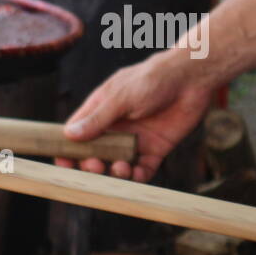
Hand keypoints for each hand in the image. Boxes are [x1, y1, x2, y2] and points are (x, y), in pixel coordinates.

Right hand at [57, 53, 213, 181]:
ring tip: (120, 169)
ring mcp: (134, 140)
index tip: (63, 163)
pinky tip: (136, 174)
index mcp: (100, 112)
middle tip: (95, 165)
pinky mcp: (155, 148)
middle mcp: (115, 128)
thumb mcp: (120, 98)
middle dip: (91, 164)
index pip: (76, 134)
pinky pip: (143, 169)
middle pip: (94, 154)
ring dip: (114, 172)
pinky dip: (138, 176)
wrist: (191, 78)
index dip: (68, 150)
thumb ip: (97, 119)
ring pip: (116, 164)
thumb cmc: (152, 79)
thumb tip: (69, 135)